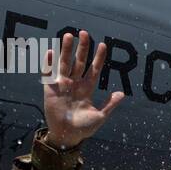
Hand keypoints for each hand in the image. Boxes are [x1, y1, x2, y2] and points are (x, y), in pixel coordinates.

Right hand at [41, 30, 124, 148]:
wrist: (67, 136)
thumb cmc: (84, 128)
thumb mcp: (100, 116)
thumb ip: (110, 104)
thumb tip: (122, 94)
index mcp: (87, 88)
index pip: (94, 69)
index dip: (98, 58)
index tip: (103, 45)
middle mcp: (75, 83)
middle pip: (79, 62)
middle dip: (82, 48)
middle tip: (85, 33)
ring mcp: (62, 85)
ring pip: (65, 63)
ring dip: (66, 50)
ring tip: (68, 36)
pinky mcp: (50, 89)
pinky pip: (49, 74)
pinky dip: (49, 63)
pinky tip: (51, 51)